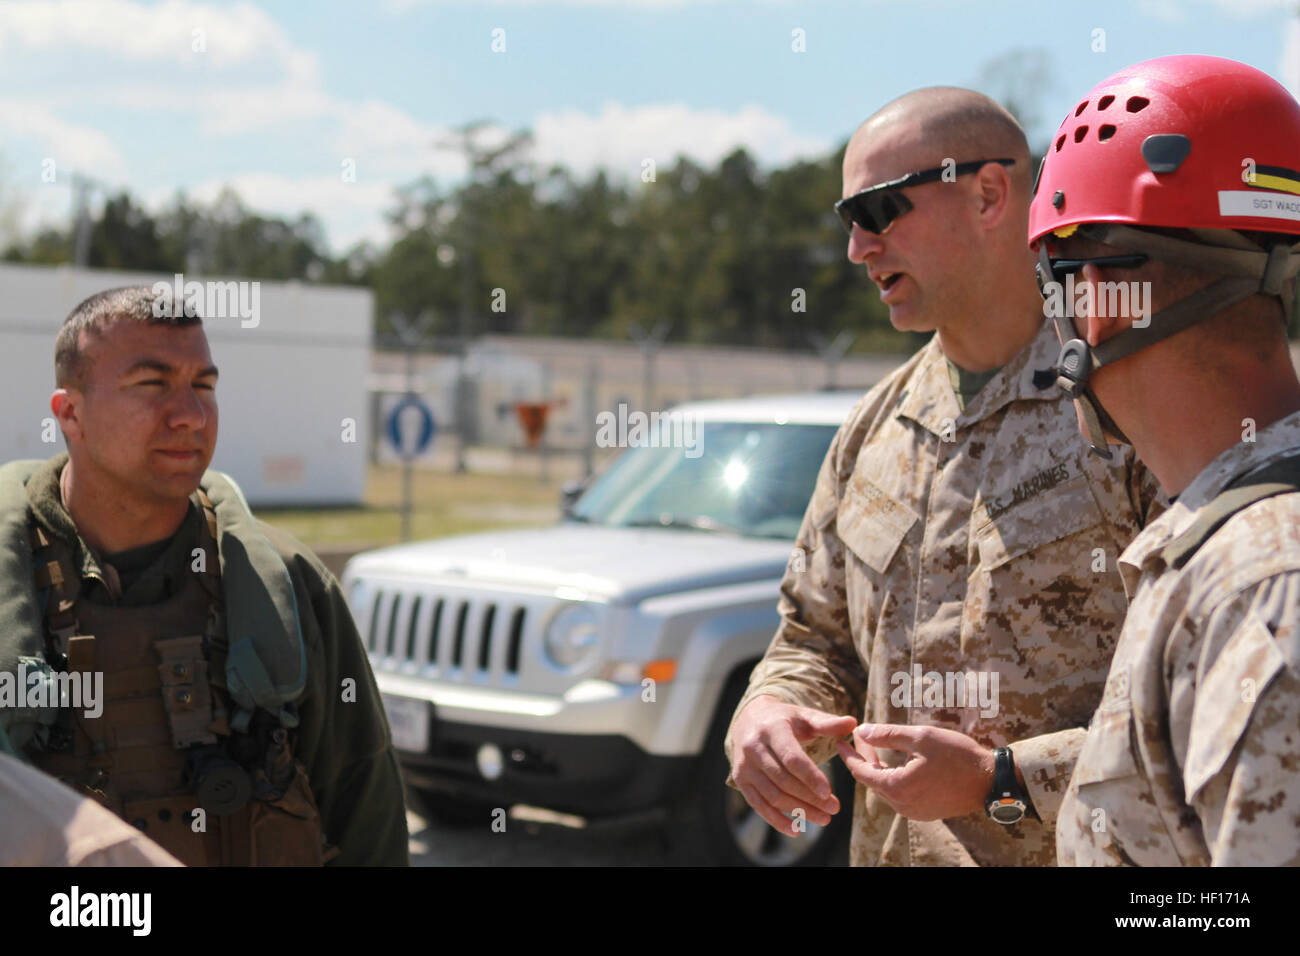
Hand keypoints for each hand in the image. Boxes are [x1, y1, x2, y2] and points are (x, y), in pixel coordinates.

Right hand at [728, 696, 857, 835]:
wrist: (749, 720)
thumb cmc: (785, 720)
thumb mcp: (804, 716)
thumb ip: (827, 723)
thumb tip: (853, 723)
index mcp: (771, 729)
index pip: (791, 758)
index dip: (810, 776)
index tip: (829, 792)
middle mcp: (753, 747)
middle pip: (783, 780)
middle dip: (810, 798)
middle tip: (834, 809)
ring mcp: (745, 766)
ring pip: (772, 795)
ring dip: (798, 811)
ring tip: (823, 819)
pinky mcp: (740, 780)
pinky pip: (758, 805)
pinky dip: (776, 820)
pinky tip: (795, 830)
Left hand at [835, 723, 995, 821]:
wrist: (990, 781)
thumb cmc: (958, 756)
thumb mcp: (921, 737)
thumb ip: (888, 735)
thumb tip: (861, 731)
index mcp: (897, 787)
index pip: (861, 771)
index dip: (849, 754)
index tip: (839, 739)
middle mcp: (902, 805)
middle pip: (872, 779)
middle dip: (864, 757)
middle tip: (860, 735)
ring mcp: (914, 811)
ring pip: (885, 787)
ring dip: (878, 767)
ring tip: (875, 744)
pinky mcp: (924, 812)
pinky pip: (899, 794)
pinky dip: (892, 777)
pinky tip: (894, 761)